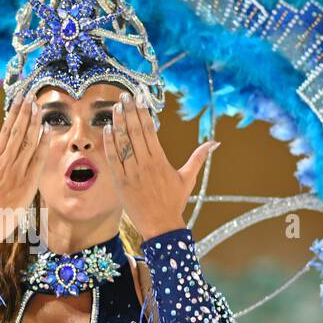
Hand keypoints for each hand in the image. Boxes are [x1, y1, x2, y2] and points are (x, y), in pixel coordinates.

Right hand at [0, 86, 48, 246]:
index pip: (5, 130)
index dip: (14, 112)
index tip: (20, 98)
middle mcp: (5, 162)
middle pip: (17, 131)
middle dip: (25, 112)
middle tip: (32, 95)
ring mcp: (16, 171)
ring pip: (28, 142)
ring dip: (35, 123)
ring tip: (40, 107)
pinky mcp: (27, 182)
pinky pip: (37, 159)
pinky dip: (42, 144)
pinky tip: (47, 131)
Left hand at [101, 91, 218, 241]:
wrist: (161, 226)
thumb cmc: (174, 202)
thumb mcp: (188, 178)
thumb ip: (199, 157)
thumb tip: (215, 143)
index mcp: (160, 161)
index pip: (149, 131)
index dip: (143, 113)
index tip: (139, 99)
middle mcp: (145, 164)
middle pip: (135, 132)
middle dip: (129, 112)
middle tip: (124, 96)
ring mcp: (131, 173)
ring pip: (123, 143)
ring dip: (118, 123)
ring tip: (115, 107)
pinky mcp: (120, 182)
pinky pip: (112, 159)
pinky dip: (109, 143)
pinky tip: (107, 129)